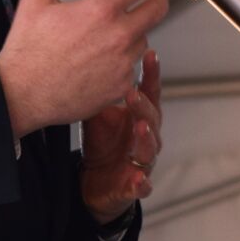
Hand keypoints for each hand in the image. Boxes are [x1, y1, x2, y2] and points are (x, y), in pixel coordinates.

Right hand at [0, 0, 171, 136]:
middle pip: (158, 9)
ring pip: (143, 39)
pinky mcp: (122, 85)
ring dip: (134, 33)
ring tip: (105, 37)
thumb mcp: (36, 1)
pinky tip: (100, 61)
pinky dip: (122, 61)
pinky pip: (133, 66)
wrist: (21, 96)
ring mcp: (123, 62)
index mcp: (100, 10)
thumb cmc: (27, 51)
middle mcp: (118, 35)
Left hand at [80, 49, 162, 223]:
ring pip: (149, 148)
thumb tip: (87, 62)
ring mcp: (143, 161)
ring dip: (146, 138)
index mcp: (140, 117)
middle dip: (143, 106)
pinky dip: (141, 183)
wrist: (97, 182)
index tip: (150, 54)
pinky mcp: (135, 186)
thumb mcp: (98, 116)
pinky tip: (138, 178)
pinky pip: (142, 185)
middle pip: (152, 118)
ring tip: (140, 127)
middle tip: (132, 93)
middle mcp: (148, 137)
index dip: (152, 74)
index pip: (150, 92)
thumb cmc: (103, 145)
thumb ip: (98, 95)